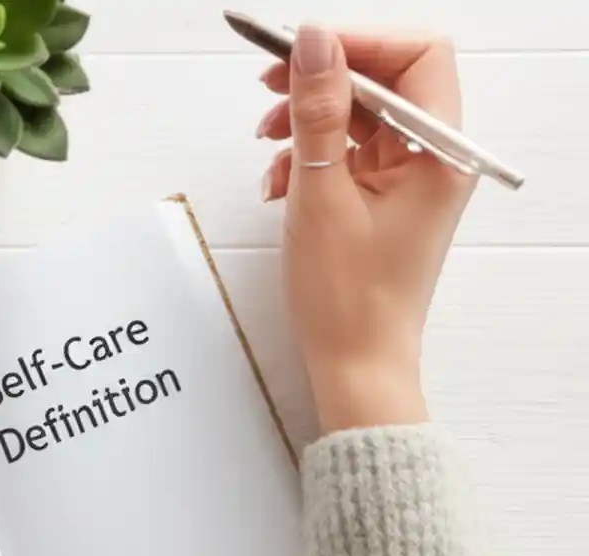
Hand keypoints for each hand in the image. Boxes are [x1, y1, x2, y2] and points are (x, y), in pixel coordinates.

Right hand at [255, 26, 476, 431]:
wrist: (354, 362)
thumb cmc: (348, 296)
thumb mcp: (321, 193)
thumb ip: (318, 111)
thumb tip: (313, 43)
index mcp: (438, 153)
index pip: (416, 56)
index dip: (359, 43)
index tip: (302, 50)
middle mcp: (431, 157)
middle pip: (384, 79)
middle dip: (324, 78)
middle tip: (271, 83)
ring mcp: (406, 177)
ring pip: (359, 114)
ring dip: (307, 118)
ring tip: (268, 142)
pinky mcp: (380, 196)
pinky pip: (346, 150)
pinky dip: (307, 154)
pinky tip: (278, 182)